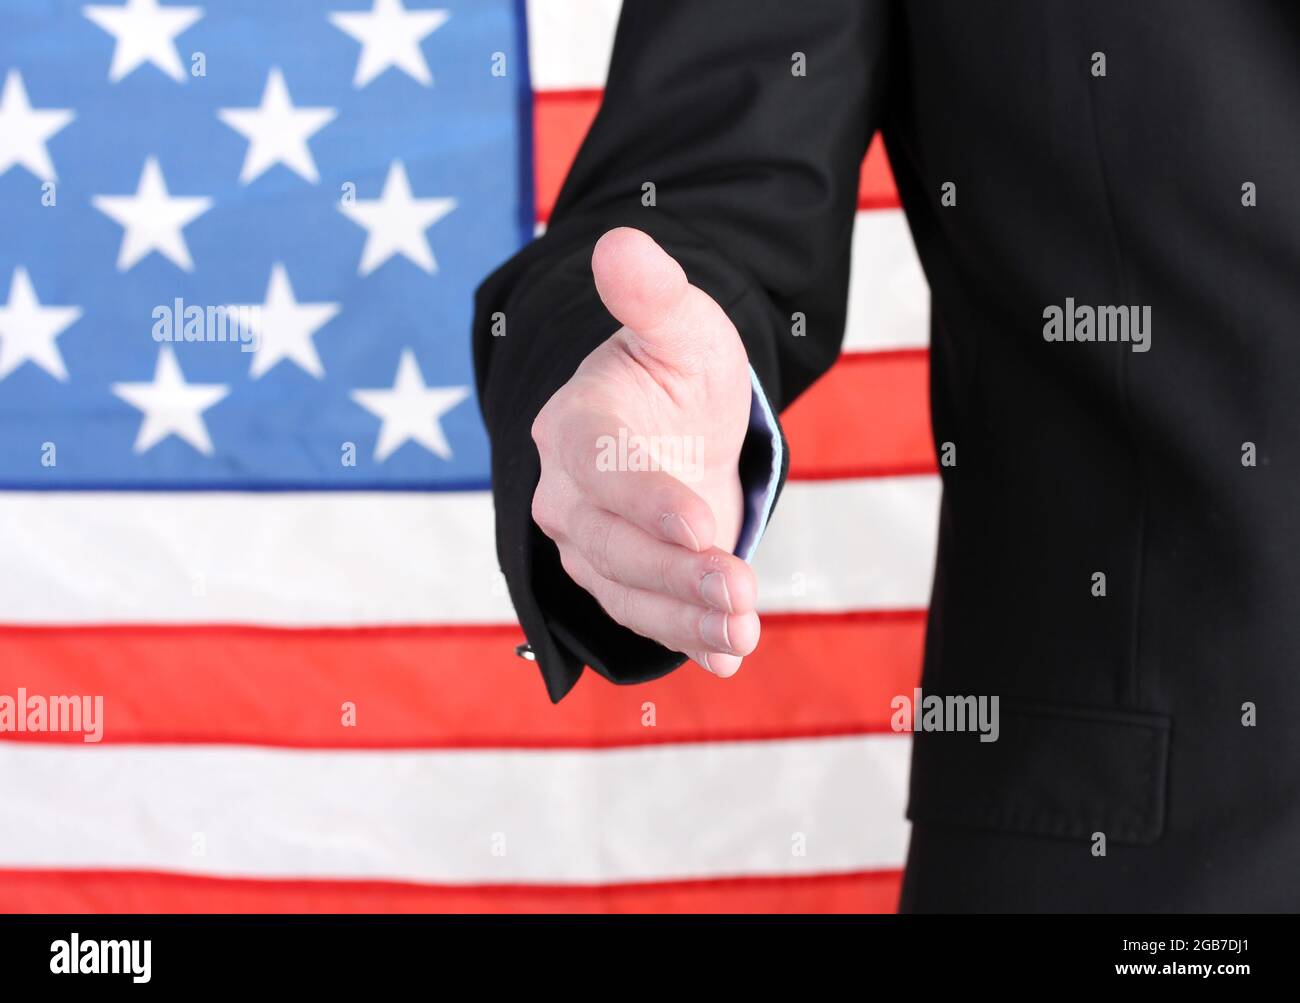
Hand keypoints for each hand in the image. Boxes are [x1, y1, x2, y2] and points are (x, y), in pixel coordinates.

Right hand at [529, 227, 760, 675]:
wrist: (671, 424)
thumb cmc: (676, 371)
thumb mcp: (680, 327)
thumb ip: (654, 296)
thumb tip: (624, 243)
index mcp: (575, 427)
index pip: (599, 467)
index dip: (643, 499)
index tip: (700, 524)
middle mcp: (568, 494)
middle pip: (609, 544)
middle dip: (675, 573)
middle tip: (739, 592)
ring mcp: (590, 544)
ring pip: (627, 590)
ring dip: (685, 617)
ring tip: (745, 633)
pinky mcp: (620, 579)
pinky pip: (645, 615)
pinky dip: (686, 639)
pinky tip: (727, 657)